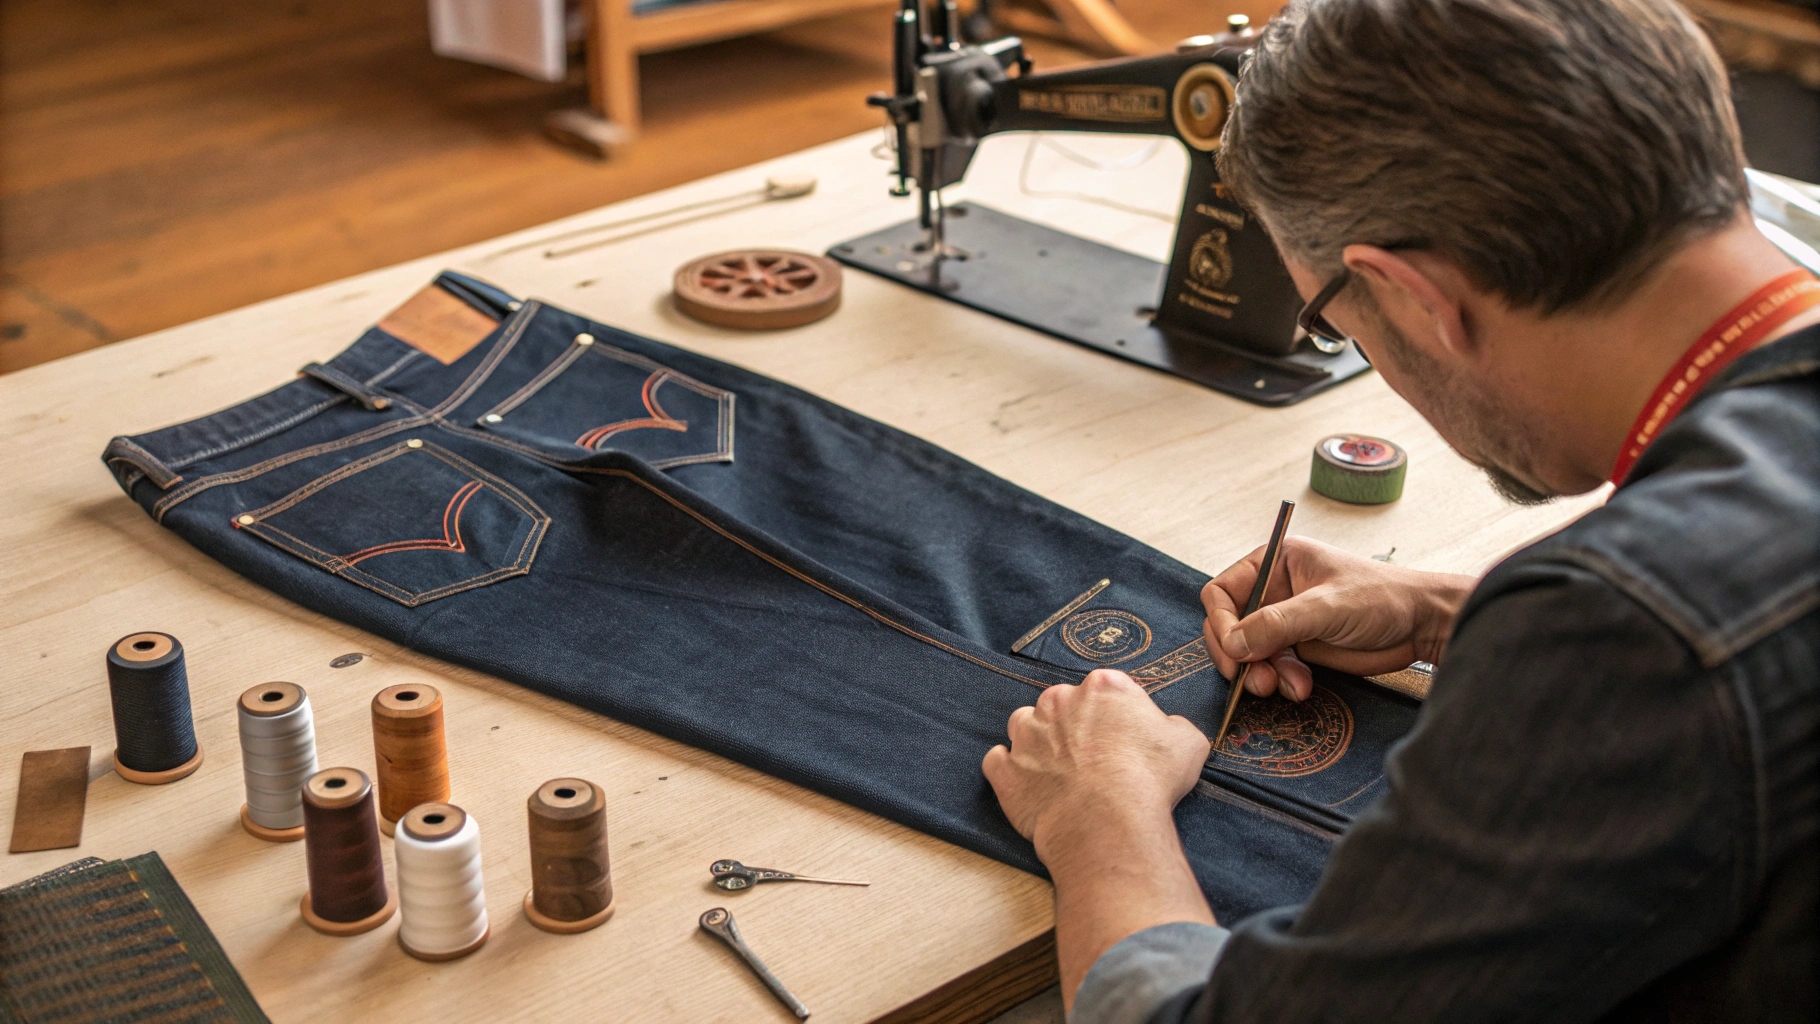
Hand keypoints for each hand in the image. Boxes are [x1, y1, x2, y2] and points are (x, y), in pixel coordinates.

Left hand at [982, 670, 1209, 863]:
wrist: (1107, 822)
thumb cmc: (1151, 780)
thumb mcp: (1188, 744)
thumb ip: (1174, 727)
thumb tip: (1169, 728)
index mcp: (1103, 687)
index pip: (1106, 690)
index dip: (1115, 716)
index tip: (1122, 739)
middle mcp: (1058, 701)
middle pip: (1061, 704)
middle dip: (1072, 726)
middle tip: (1091, 759)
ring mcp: (1026, 735)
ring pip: (1024, 727)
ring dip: (1036, 743)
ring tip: (1057, 771)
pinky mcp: (1005, 770)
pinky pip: (997, 763)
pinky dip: (1009, 772)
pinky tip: (1027, 786)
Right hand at [1201, 537, 1475, 699]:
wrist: (1422, 626)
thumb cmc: (1382, 599)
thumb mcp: (1326, 607)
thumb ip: (1277, 623)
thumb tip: (1232, 644)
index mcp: (1275, 563)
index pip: (1223, 592)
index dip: (1220, 622)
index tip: (1233, 651)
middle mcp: (1274, 590)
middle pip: (1229, 626)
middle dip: (1239, 655)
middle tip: (1252, 679)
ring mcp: (1285, 621)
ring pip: (1249, 653)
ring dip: (1261, 674)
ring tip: (1281, 687)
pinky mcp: (1300, 649)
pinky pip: (1273, 669)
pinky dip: (1282, 682)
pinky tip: (1302, 687)